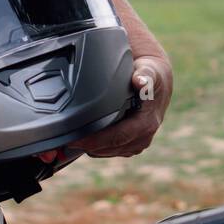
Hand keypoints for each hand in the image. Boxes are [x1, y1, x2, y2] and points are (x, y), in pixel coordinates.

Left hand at [35, 54, 173, 163]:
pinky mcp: (131, 144)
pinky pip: (111, 150)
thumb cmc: (150, 75)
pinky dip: (96, 147)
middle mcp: (144, 137)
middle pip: (110, 148)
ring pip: (109, 152)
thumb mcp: (149, 72)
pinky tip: (83, 139)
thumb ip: (145, 75)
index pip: (117, 137)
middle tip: (66, 140)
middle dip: (88, 145)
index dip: (95, 140)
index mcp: (147, 123)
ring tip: (71, 140)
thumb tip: (140, 81)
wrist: (158, 82)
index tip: (75, 139)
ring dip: (91, 148)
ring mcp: (138, 143)